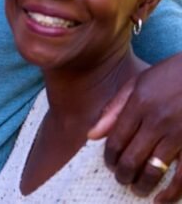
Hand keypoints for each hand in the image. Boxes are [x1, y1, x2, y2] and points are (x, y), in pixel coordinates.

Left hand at [89, 52, 181, 201]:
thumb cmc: (171, 75)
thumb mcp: (139, 83)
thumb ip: (114, 108)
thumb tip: (92, 134)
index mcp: (139, 104)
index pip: (116, 139)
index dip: (109, 157)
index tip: (110, 165)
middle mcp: (156, 121)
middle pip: (131, 157)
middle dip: (123, 174)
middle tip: (122, 180)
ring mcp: (178, 134)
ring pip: (154, 169)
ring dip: (143, 184)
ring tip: (138, 189)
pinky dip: (172, 191)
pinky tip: (162, 199)